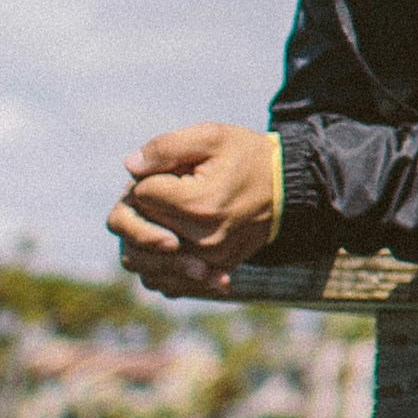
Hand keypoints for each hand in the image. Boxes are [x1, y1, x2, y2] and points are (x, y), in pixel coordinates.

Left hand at [108, 124, 280, 299]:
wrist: (287, 188)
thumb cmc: (247, 157)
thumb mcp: (211, 136)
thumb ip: (165, 148)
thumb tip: (130, 168)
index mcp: (198, 204)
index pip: (142, 194)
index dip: (150, 178)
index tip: (175, 171)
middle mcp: (202, 239)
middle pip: (139, 227)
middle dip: (147, 206)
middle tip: (173, 190)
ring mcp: (209, 260)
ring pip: (144, 260)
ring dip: (146, 236)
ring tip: (167, 216)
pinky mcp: (214, 271)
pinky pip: (166, 281)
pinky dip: (159, 264)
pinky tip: (170, 243)